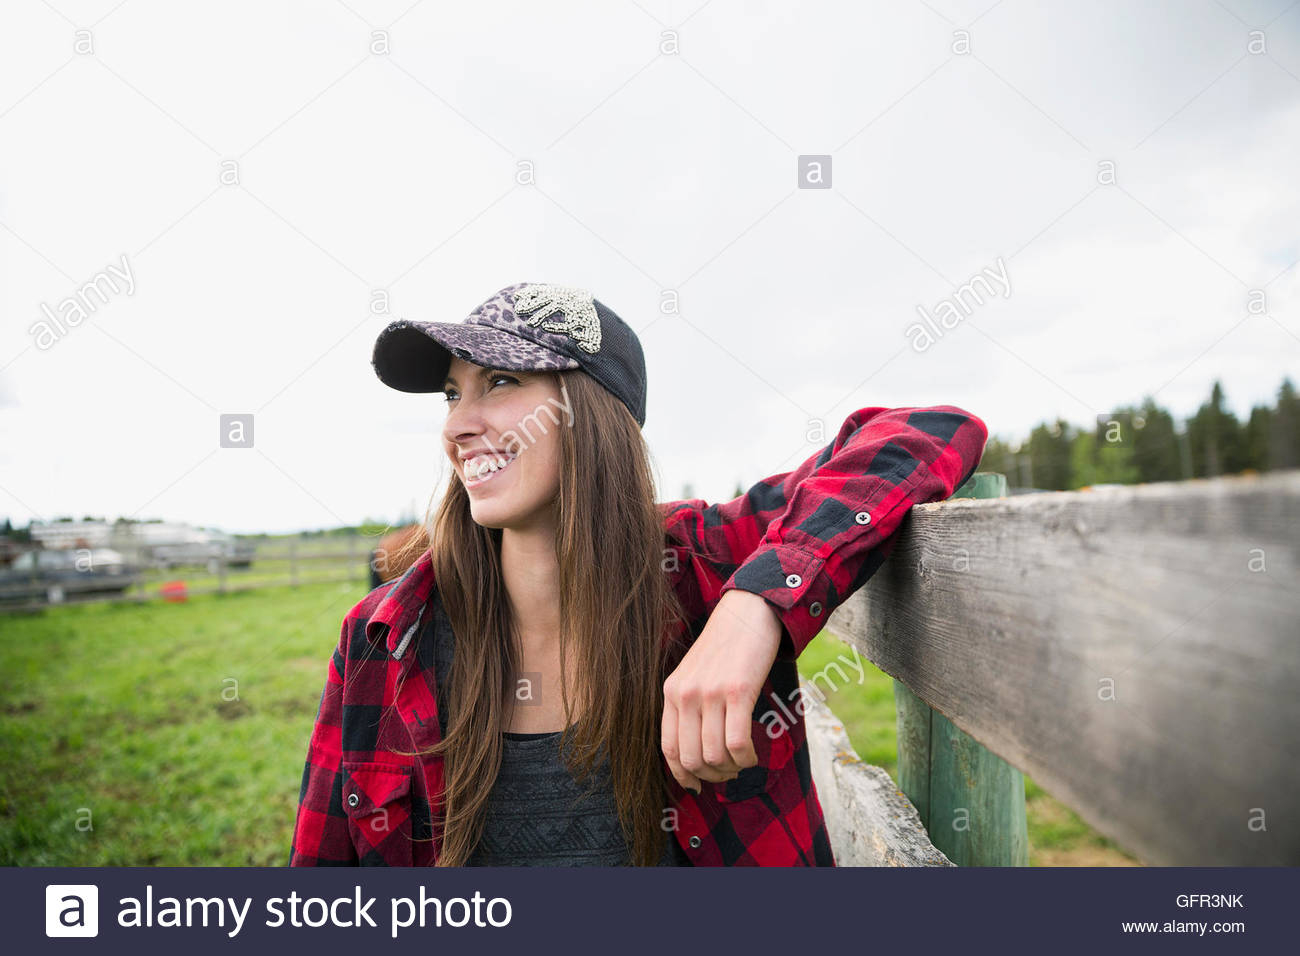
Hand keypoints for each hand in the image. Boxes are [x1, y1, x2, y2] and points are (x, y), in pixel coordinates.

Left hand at [661, 588, 783, 792]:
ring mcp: (710, 693)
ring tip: (743, 762)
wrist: (747, 613)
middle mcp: (685, 695)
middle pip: (692, 759)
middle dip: (712, 776)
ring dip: (732, 769)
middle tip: (729, 772)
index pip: (669, 749)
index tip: (698, 785)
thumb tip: (696, 752)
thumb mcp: (694, 675)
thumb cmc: (725, 648)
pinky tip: (752, 753)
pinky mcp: (737, 691)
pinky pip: (737, 743)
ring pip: (715, 756)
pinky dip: (746, 758)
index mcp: (671, 692)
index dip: (683, 775)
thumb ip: (689, 707)